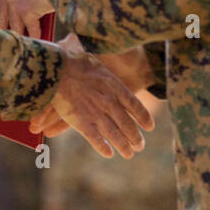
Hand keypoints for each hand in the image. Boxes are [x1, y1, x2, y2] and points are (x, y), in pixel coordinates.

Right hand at [29, 39, 152, 158]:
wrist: (59, 69)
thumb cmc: (75, 61)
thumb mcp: (97, 62)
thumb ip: (106, 70)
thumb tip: (108, 56)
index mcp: (115, 87)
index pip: (135, 106)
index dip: (144, 118)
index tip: (149, 127)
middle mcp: (109, 103)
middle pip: (128, 125)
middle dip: (135, 137)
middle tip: (140, 146)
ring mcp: (96, 114)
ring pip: (115, 135)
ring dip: (124, 146)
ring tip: (129, 154)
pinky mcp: (82, 123)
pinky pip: (96, 139)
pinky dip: (103, 147)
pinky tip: (109, 153)